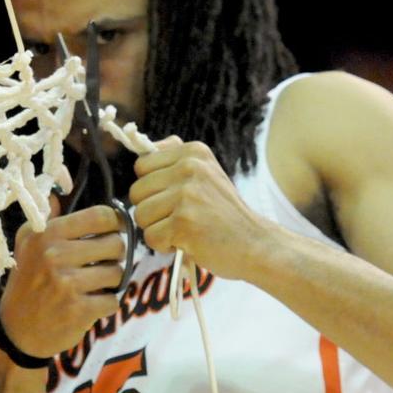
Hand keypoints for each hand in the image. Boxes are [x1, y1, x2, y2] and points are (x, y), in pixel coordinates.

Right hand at [0, 201, 125, 357]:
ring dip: (111, 280)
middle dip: (114, 254)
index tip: (111, 231)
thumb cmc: (27, 281)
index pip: (101, 216)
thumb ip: (47, 217)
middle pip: (115, 244)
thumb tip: (59, 191)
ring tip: (95, 283)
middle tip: (103, 262)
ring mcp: (68, 284)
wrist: (17, 330)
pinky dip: (106, 303)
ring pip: (118, 272)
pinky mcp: (79, 310)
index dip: (114, 223)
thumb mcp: (27, 243)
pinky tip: (91, 303)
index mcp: (48, 234)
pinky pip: (113, 300)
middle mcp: (57, 256)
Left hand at [129, 137, 266, 279]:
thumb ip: (176, 157)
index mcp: (193, 152)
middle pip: (137, 191)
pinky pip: (150, 236)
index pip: (142, 166)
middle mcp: (190, 168)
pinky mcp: (183, 223)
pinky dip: (164, 245)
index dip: (151, 187)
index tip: (173, 197)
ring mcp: (186, 195)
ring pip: (140, 215)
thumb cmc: (224, 212)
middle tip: (180, 217)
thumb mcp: (206, 172)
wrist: (255, 243)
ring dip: (157, 229)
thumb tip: (145, 147)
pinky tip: (186, 242)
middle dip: (151, 210)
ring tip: (183, 229)